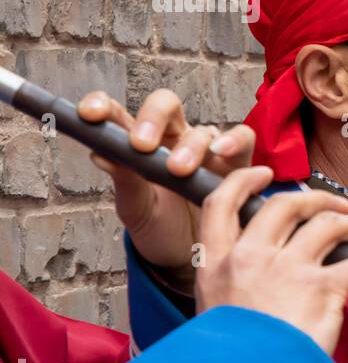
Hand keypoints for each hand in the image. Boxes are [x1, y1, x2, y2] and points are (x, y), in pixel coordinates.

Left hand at [78, 89, 256, 291]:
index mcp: (139, 144)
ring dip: (190, 145)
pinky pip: (243, 140)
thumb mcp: (135, 208)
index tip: (89, 114)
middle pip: (165, 106)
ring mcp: (206, 150)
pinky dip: (234, 140)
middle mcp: (173, 139)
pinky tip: (222, 150)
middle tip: (141, 145)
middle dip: (152, 118)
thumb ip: (124, 179)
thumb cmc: (158, 227)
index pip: (120, 113)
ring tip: (179, 170)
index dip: (104, 106)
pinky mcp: (236, 164)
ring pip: (201, 128)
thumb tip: (101, 154)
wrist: (187, 257)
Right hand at [194, 167, 347, 354]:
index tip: (265, 175)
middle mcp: (250, 258)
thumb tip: (258, 287)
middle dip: (316, 200)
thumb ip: (230, 293)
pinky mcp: (323, 289)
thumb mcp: (212, 321)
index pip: (222, 204)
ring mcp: (287, 270)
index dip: (245, 181)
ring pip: (329, 225)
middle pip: (286, 205)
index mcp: (215, 266)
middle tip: (336, 208)